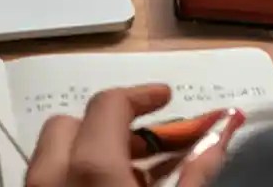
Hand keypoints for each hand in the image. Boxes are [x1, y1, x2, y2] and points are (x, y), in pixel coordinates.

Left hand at [24, 85, 242, 186]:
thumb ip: (201, 168)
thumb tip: (224, 129)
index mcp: (90, 168)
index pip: (109, 102)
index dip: (142, 95)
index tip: (165, 97)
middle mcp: (50, 178)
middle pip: (71, 125)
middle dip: (109, 127)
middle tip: (148, 145)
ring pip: (54, 156)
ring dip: (92, 154)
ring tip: (136, 175)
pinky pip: (48, 182)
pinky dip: (75, 178)